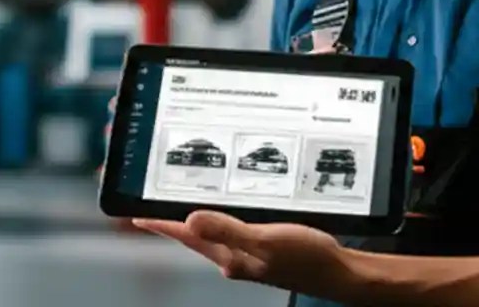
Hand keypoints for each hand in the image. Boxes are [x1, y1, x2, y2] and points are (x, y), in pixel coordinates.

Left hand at [133, 211, 357, 299]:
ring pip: (216, 234)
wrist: (340, 274)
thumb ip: (228, 229)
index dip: (162, 225)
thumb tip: (190, 220)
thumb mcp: (264, 239)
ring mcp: (250, 257)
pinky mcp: (265, 251)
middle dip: (176, 221)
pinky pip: (236, 232)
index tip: (138, 216)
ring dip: (201, 220)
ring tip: (184, 204)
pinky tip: (232, 211)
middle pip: (197, 236)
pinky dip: (227, 220)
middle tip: (157, 205)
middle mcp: (235, 258)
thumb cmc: (307, 258)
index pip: (188, 237)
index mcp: (230, 256)